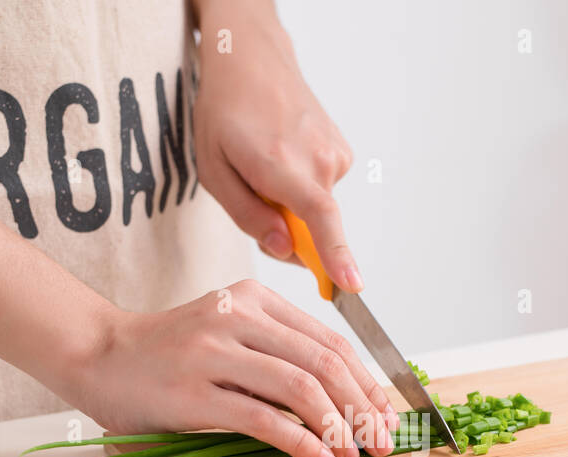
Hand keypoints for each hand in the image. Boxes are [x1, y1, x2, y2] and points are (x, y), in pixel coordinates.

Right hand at [77, 281, 398, 456]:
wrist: (96, 355)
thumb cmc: (167, 357)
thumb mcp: (229, 337)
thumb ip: (277, 354)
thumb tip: (346, 400)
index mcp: (253, 299)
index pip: (330, 341)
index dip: (368, 382)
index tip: (386, 415)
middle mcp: (237, 317)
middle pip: (324, 363)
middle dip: (362, 407)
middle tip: (382, 442)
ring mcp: (213, 353)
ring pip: (300, 387)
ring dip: (337, 427)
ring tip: (353, 455)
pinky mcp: (193, 393)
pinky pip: (262, 418)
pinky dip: (301, 441)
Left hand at [192, 0, 360, 291]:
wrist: (252, 61)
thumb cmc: (225, 114)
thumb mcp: (214, 172)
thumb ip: (248, 216)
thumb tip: (284, 247)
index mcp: (280, 164)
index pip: (320, 217)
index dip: (336, 255)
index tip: (352, 284)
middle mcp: (318, 159)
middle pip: (314, 228)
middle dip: (288, 236)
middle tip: (256, 202)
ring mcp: (336, 155)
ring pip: (317, 210)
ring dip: (292, 207)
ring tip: (267, 167)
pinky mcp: (343, 154)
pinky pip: (322, 192)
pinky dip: (302, 188)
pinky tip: (285, 158)